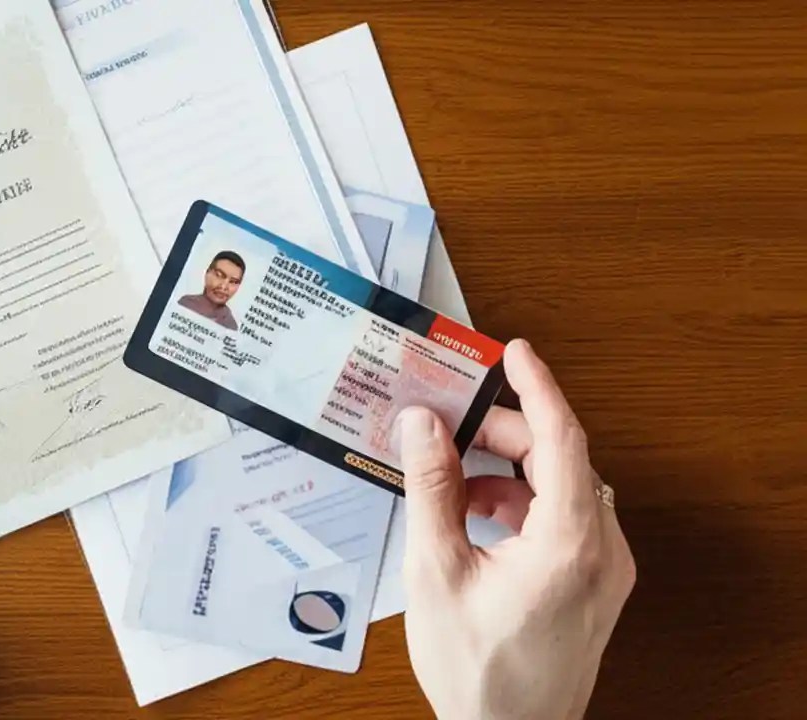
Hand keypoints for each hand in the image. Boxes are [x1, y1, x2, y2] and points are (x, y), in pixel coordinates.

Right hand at [399, 339, 634, 719]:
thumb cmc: (477, 671)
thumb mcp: (436, 571)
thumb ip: (430, 489)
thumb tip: (424, 427)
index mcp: (568, 543)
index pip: (561, 438)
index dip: (537, 387)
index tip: (514, 352)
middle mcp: (601, 550)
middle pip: (561, 459)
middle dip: (506, 434)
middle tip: (453, 422)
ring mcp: (605, 569)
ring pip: (562, 488)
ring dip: (509, 472)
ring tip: (453, 482)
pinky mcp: (595, 583)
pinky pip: (565, 519)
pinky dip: (521, 504)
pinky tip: (475, 517)